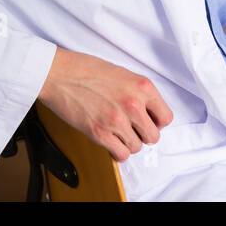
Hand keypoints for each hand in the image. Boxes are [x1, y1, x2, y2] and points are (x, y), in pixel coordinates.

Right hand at [38, 47, 172, 161]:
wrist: (59, 74)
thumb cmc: (87, 70)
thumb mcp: (123, 74)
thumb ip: (139, 92)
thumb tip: (149, 112)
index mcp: (142, 86)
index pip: (166, 117)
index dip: (157, 122)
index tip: (149, 122)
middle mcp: (134, 104)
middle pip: (153, 136)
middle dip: (143, 135)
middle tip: (132, 129)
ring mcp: (117, 120)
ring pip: (137, 147)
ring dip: (129, 143)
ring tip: (118, 133)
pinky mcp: (100, 133)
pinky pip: (121, 154)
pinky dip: (118, 152)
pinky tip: (111, 142)